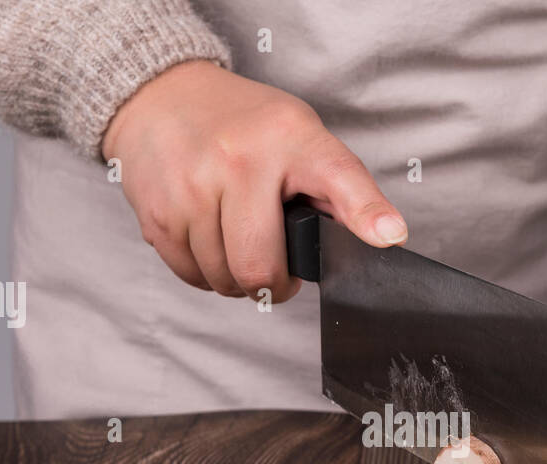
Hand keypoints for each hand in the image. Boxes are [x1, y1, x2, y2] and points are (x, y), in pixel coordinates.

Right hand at [102, 60, 406, 301]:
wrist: (160, 96)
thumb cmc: (242, 125)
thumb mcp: (298, 133)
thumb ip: (335, 185)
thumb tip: (380, 234)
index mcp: (291, 139)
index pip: (338, 178)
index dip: (366, 213)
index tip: (388, 235)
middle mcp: (239, 160)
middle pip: (260, 267)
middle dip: (272, 284)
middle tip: (274, 269)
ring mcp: (192, 187)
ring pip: (223, 279)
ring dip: (234, 279)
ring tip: (236, 244)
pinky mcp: (158, 212)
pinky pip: (190, 275)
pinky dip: (204, 273)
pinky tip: (209, 242)